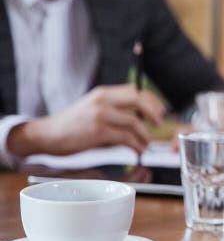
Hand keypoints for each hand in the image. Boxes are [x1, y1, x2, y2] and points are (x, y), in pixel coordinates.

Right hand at [8, 84, 165, 156]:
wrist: (47, 134)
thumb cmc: (72, 124)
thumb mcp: (92, 107)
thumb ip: (113, 107)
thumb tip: (141, 117)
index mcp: (103, 93)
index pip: (135, 90)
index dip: (151, 100)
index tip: (159, 110)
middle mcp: (102, 100)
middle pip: (139, 101)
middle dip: (153, 112)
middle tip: (158, 123)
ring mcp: (100, 115)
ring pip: (135, 122)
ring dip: (145, 135)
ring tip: (145, 144)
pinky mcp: (98, 131)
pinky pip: (126, 138)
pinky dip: (136, 145)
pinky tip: (137, 150)